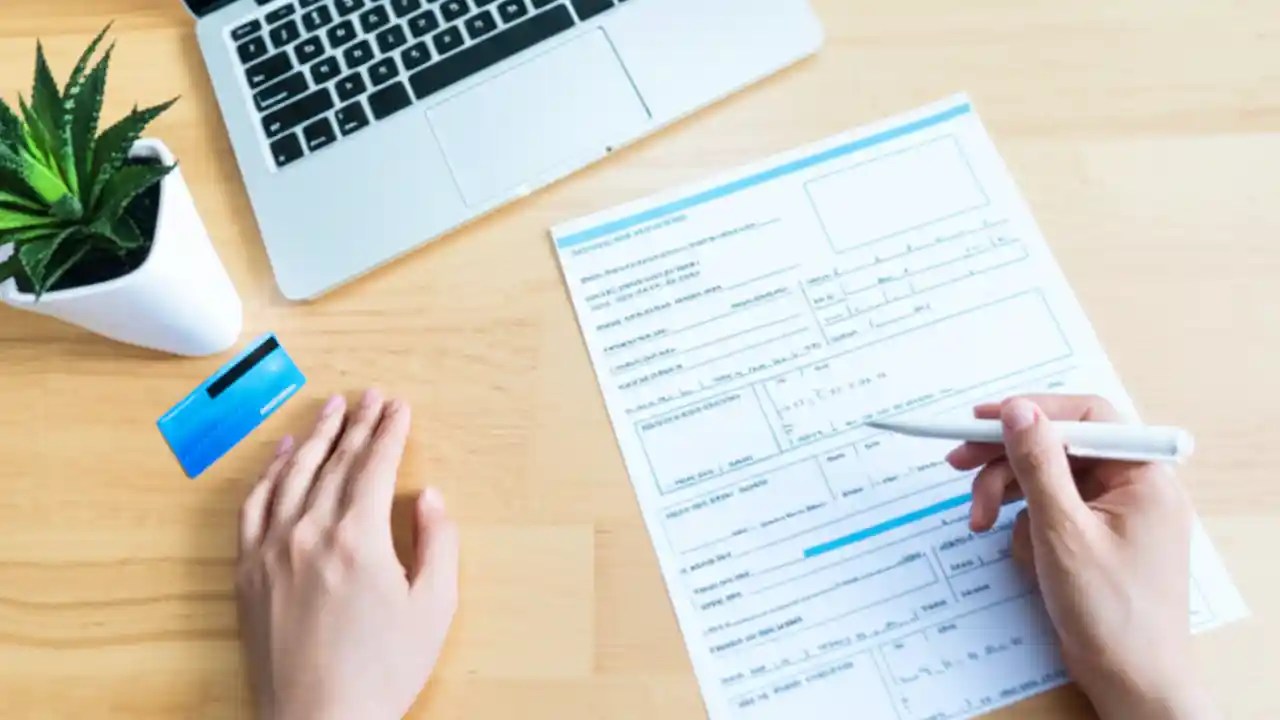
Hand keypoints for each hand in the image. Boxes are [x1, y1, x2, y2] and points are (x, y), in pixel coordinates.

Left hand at [236, 390, 458, 719]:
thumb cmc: (381, 672)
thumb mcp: (433, 608)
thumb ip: (437, 544)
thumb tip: (430, 497)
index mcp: (358, 539)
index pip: (374, 465)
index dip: (390, 432)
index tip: (399, 408)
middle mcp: (309, 533)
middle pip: (336, 462)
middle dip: (358, 424)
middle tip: (372, 396)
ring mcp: (272, 550)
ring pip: (293, 474)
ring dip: (315, 436)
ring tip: (332, 409)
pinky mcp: (248, 572)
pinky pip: (254, 506)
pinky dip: (268, 473)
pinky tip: (282, 456)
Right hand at [946, 395, 1215, 719]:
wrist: (1133, 682)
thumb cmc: (1112, 614)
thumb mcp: (1062, 531)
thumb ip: (1038, 465)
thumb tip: (1018, 410)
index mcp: (1144, 476)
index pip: (1087, 416)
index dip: (1031, 411)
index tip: (982, 419)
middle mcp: (1135, 487)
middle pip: (1060, 446)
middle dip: (1007, 459)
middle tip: (957, 463)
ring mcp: (1116, 513)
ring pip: (1049, 478)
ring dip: (1009, 493)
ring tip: (979, 520)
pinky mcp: (1097, 538)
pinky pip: (1052, 510)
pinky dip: (1026, 523)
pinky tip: (1019, 549)